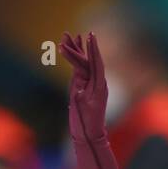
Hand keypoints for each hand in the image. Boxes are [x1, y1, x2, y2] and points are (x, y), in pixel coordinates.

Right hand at [59, 30, 108, 144]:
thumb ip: (79, 93)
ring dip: (77, 49)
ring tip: (68, 36)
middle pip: (88, 60)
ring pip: (85, 62)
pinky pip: (82, 68)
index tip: (89, 36)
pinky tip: (74, 50)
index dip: (92, 49)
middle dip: (79, 46)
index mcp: (98, 86)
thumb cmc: (85, 122)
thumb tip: (78, 83)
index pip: (95, 63)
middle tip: (68, 34)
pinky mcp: (86, 87)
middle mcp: (97, 83)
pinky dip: (77, 59)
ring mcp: (92, 84)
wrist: (90, 134)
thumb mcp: (81, 107)